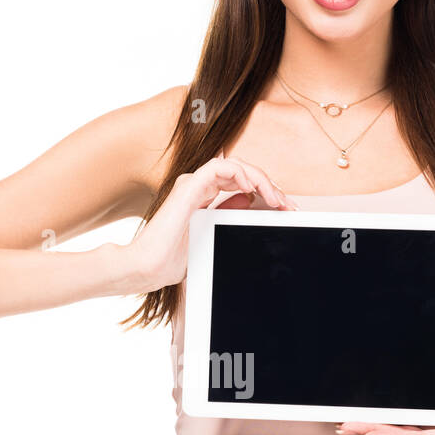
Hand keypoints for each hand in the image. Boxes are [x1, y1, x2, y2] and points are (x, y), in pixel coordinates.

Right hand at [122, 156, 297, 293]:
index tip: (285, 209)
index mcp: (203, 198)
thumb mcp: (211, 236)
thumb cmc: (171, 259)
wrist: (147, 268)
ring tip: (275, 197)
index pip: (241, 184)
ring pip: (235, 166)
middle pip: (242, 173)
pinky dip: (240, 173)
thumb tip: (249, 201)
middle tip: (287, 204)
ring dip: (260, 179)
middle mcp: (198, 187)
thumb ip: (227, 215)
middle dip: (269, 186)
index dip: (266, 192)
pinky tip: (254, 188)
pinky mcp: (189, 187)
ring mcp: (193, 185)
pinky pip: (219, 167)